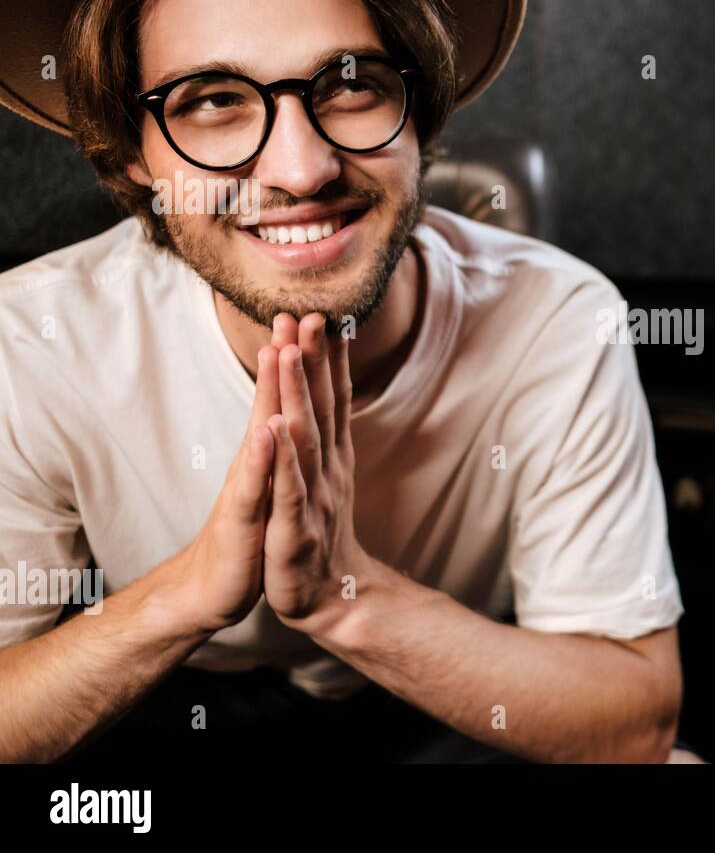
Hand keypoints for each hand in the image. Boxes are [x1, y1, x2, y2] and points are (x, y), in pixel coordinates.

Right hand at [171, 340, 280, 632]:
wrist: (215, 587)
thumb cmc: (250, 532)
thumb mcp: (274, 484)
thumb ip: (281, 447)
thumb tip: (293, 410)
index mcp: (271, 453)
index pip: (288, 398)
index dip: (302, 361)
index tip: (314, 316)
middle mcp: (259, 462)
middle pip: (274, 402)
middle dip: (287, 359)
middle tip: (294, 312)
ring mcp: (249, 487)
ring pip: (263, 433)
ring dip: (272, 393)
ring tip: (279, 351)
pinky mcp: (243, 520)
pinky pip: (257, 485)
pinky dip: (263, 457)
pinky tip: (268, 430)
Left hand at [261, 313, 367, 635]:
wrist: (327, 596)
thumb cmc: (317, 532)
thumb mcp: (322, 478)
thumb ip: (323, 434)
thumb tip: (325, 392)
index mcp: (332, 455)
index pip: (332, 398)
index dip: (328, 356)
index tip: (321, 312)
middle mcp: (328, 469)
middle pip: (321, 406)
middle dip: (314, 360)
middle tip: (309, 314)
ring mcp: (313, 497)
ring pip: (305, 437)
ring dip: (298, 394)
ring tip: (290, 353)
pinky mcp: (295, 528)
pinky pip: (289, 488)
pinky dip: (283, 458)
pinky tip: (275, 429)